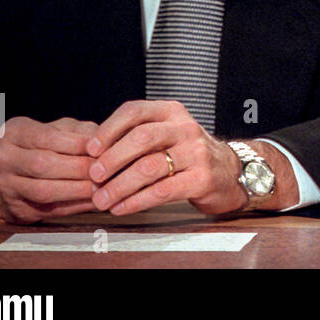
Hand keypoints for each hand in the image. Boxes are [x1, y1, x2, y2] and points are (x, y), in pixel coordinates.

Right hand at [0, 117, 100, 223]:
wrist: (1, 173)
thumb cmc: (39, 147)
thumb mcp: (55, 130)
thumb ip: (79, 132)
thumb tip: (107, 140)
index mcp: (16, 133)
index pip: (48, 137)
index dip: (77, 144)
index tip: (101, 148)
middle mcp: (6, 159)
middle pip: (44, 165)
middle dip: (79, 169)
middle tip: (106, 170)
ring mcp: (7, 186)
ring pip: (44, 190)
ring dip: (77, 191)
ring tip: (102, 187)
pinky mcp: (15, 209)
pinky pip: (48, 210)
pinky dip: (75, 206)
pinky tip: (93, 201)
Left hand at [87, 100, 246, 216]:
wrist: (229, 172)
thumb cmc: (187, 154)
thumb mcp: (166, 134)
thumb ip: (136, 137)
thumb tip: (92, 154)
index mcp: (171, 112)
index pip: (134, 111)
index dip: (108, 129)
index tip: (90, 149)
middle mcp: (185, 128)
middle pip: (141, 138)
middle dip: (112, 159)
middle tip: (93, 176)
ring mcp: (197, 152)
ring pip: (149, 167)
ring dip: (119, 186)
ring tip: (101, 199)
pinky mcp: (202, 178)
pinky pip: (162, 191)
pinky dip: (136, 201)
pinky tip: (121, 208)